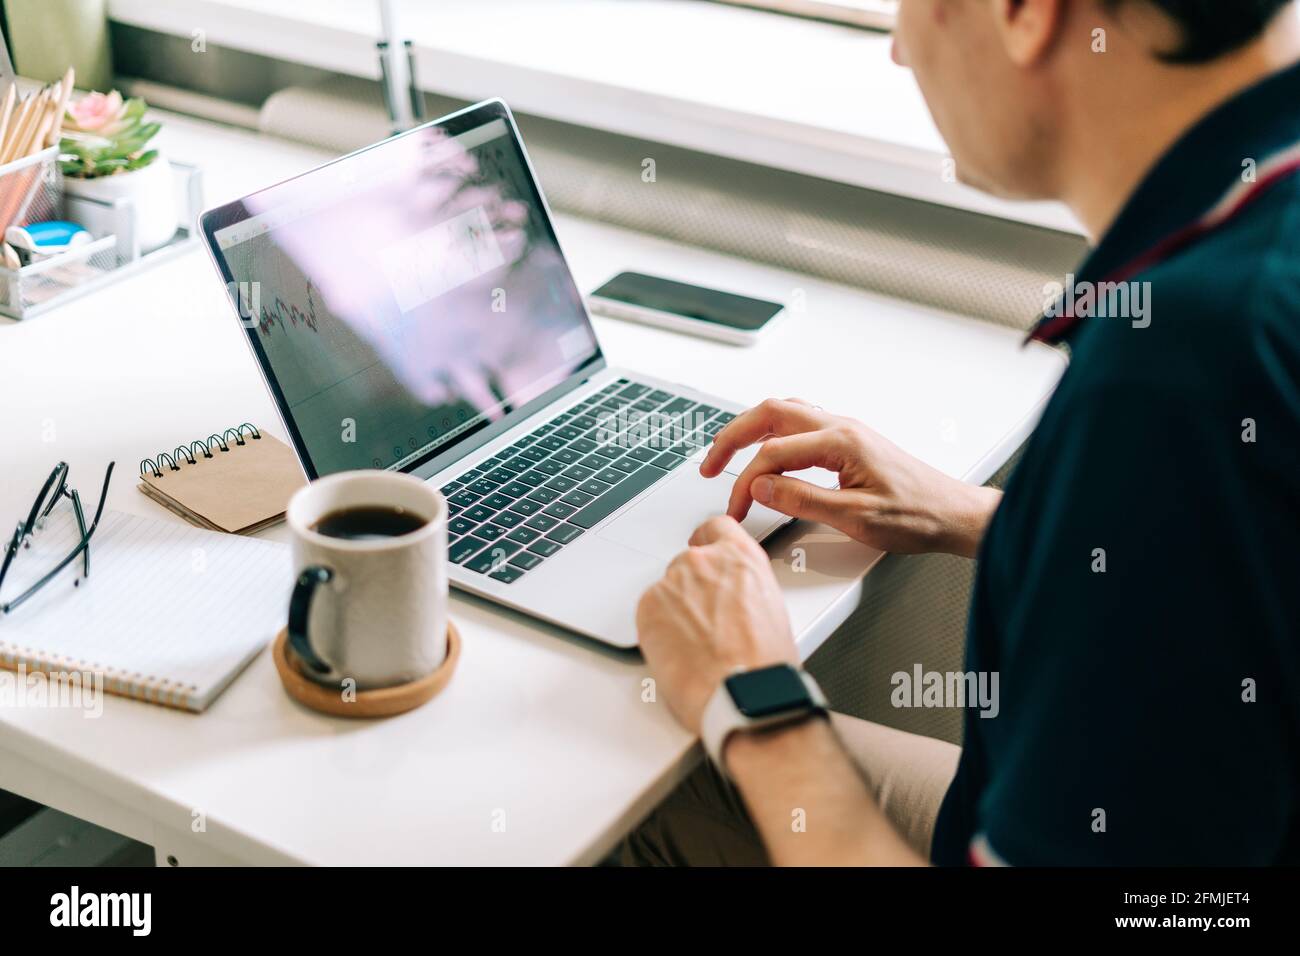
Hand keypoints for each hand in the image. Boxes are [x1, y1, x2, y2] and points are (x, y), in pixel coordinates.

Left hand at [636, 516, 796, 734]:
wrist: (743, 693)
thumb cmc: (764, 664)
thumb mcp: (771, 610)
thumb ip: (745, 592)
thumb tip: (734, 604)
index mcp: (741, 558)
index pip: (716, 527)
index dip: (708, 540)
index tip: (703, 549)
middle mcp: (704, 562)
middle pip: (688, 564)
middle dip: (692, 590)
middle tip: (704, 624)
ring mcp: (673, 582)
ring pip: (668, 592)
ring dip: (675, 612)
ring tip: (695, 648)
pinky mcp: (648, 606)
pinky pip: (649, 613)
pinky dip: (658, 631)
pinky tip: (679, 654)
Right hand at [700, 398, 999, 557]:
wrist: (954, 514)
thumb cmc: (917, 516)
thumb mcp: (856, 517)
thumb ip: (803, 500)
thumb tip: (762, 487)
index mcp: (840, 442)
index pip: (773, 455)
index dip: (746, 483)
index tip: (736, 510)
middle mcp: (840, 427)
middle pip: (770, 414)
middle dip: (732, 437)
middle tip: (708, 464)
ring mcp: (844, 431)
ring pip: (784, 413)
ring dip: (751, 430)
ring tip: (727, 453)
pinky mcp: (848, 442)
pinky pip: (799, 424)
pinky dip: (772, 433)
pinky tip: (766, 450)